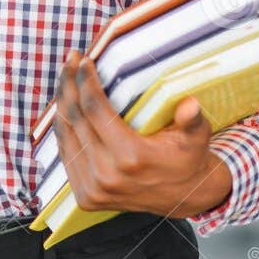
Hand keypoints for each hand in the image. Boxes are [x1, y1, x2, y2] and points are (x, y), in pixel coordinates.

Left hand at [52, 50, 232, 217]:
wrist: (185, 197)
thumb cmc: (188, 158)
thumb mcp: (196, 137)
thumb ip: (192, 120)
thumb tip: (190, 105)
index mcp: (131, 157)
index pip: (95, 109)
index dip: (86, 81)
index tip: (84, 60)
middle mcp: (107, 175)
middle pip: (75, 118)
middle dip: (69, 84)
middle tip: (70, 61)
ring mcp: (93, 188)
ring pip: (65, 134)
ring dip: (62, 103)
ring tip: (66, 78)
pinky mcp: (85, 197)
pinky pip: (65, 154)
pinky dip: (64, 128)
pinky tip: (66, 107)